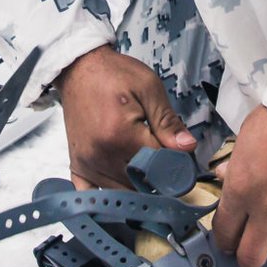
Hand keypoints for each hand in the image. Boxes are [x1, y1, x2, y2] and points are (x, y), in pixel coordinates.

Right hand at [52, 46, 197, 189]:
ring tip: (148, 175)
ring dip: (138, 190)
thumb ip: (168, 122)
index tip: (184, 160)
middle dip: (159, 180)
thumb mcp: (149, 88)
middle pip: (141, 185)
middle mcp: (101, 155)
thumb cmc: (114, 74)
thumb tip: (188, 148)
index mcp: (121, 136)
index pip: (160, 166)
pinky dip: (108, 198)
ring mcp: (87, 164)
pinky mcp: (77, 165)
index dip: (177, 166)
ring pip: (121, 194)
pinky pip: (92, 195)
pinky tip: (121, 192)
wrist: (79, 68)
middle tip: (169, 167)